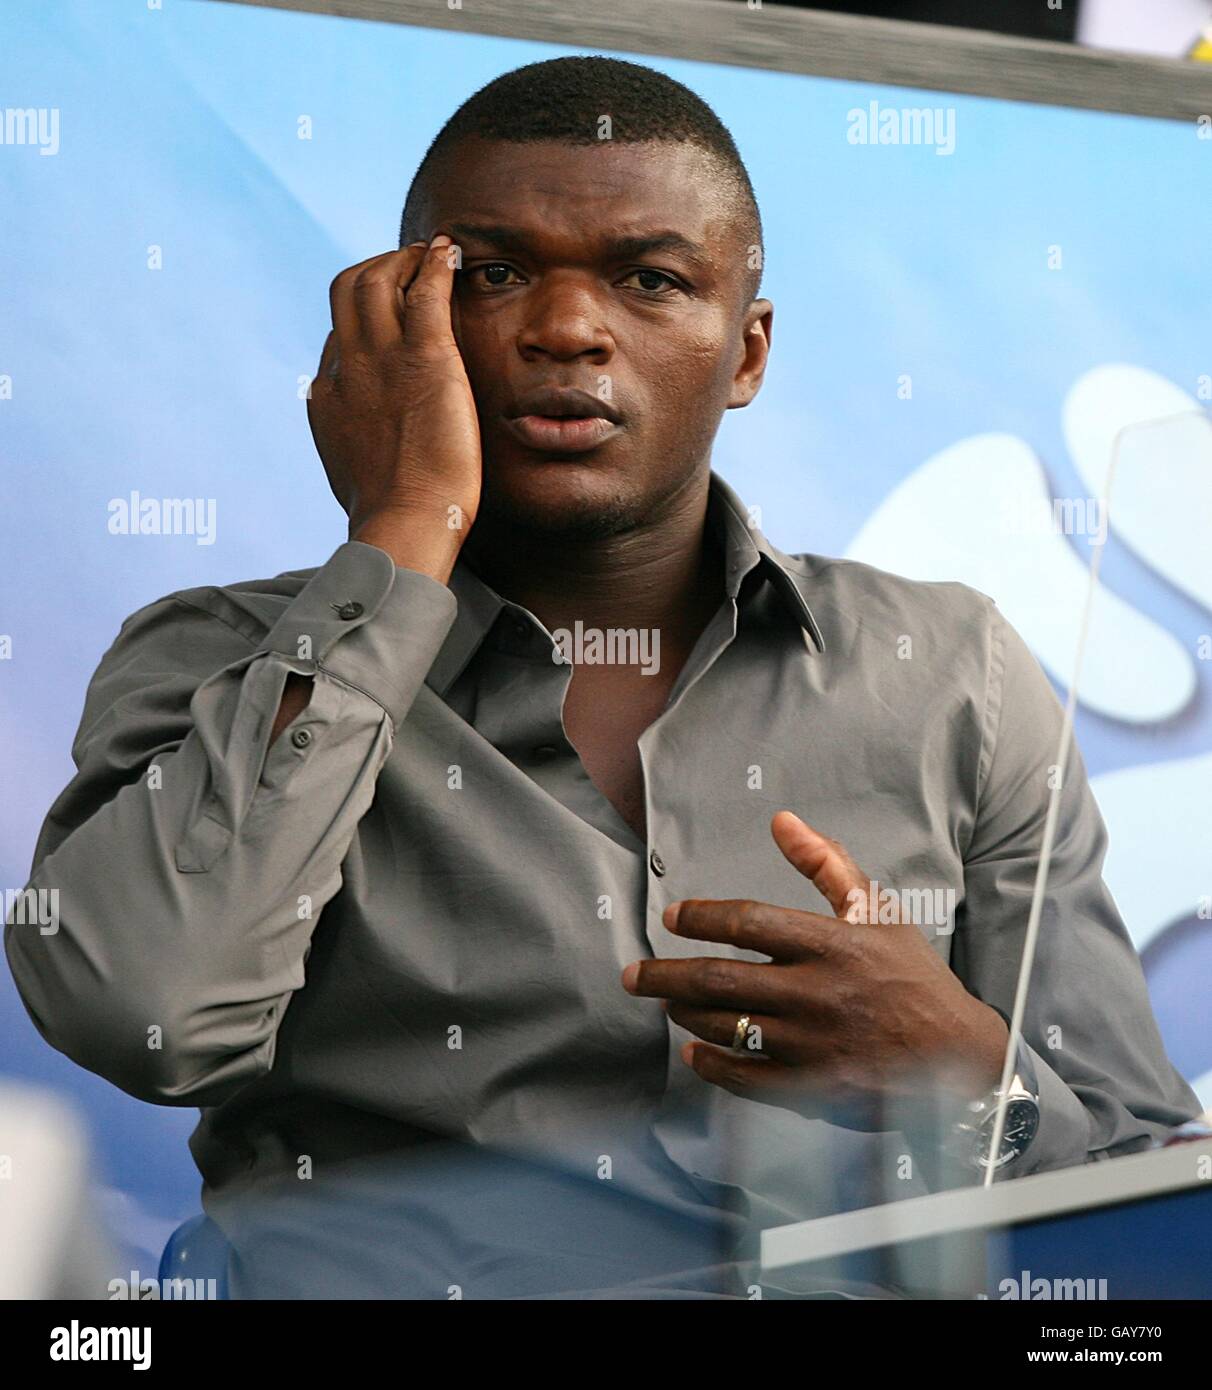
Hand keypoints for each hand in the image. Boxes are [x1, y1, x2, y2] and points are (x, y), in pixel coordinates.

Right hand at [307, 236, 481, 573]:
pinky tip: (449, 252)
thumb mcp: (351, 471)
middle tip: (408, 266)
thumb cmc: (390, 512)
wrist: (405, 520)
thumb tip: (352, 440)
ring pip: (377, 279)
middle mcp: (347, 367)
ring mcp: (381, 358)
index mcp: (327, 396)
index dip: (363, 316)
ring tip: (430, 256)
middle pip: (347, 290)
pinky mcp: (424, 357)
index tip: (388, 312)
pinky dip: (435, 264)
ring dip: (403, 260)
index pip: (338, 335)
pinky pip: (426, 291)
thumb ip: (347, 442)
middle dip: (376, 269)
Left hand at [621, 811, 1009, 1130]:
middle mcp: (817, 993)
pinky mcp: (814, 1089)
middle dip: (665, 975)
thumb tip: (782, 819)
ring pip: (727, 1026)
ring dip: (686, 1014)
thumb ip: (827, 864)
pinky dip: (713, 1066)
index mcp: (831, 943)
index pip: (748, 921)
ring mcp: (813, 1044)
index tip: (671, 917)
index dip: (701, 917)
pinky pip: (747, 1078)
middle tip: (633, 974)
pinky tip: (694, 1053)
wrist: (958, 1056)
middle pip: (720, 979)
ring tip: (668, 1004)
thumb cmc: (912, 977)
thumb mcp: (877, 911)